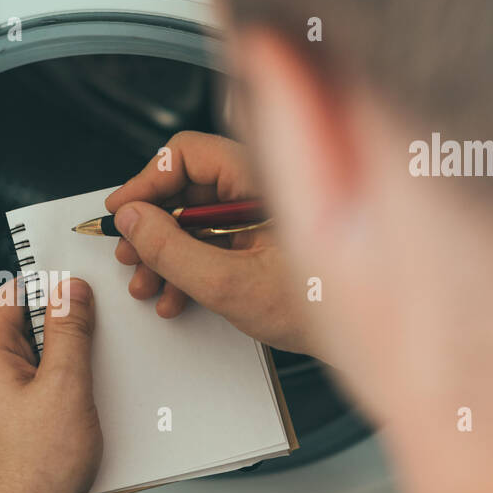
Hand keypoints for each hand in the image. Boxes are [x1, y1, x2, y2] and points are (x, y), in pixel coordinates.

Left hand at [0, 278, 102, 492]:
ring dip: (80, 369)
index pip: (15, 294)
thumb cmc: (30, 475)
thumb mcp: (63, 387)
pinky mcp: (25, 432)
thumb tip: (70, 293)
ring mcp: (8, 406)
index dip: (51, 284)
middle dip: (73, 329)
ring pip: (49, 367)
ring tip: (104, 380)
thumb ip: (68, 333)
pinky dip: (77, 398)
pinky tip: (100, 412)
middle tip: (105, 333)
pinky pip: (54, 399)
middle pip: (35, 329)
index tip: (85, 284)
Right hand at [105, 130, 319, 358]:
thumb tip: (133, 221)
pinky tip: (176, 294)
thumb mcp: (231, 284)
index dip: (147, 181)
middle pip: (186, 186)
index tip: (123, 211)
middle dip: (152, 226)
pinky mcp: (263, 238)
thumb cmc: (323, 308)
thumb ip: (173, 251)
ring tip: (148, 282)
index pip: (187, 153)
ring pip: (195, 216)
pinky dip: (189, 264)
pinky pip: (214, 238)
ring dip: (164, 251)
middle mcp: (263, 187)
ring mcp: (263, 213)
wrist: (369, 339)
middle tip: (130, 253)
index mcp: (264, 178)